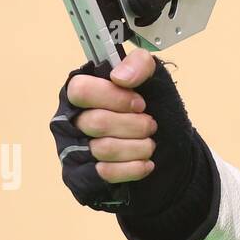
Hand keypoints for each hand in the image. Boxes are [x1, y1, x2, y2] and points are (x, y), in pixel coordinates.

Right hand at [50, 49, 192, 210]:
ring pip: (103, 149)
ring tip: (149, 143)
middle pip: (96, 122)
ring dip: (138, 146)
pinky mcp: (80, 175)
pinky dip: (133, 168)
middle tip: (151, 125)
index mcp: (82, 91)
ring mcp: (72, 149)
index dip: (114, 97)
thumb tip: (120, 76)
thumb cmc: (153, 108)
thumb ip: (139, 64)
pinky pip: (103, 173)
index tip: (140, 103)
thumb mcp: (154, 78)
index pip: (81, 90)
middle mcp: (70, 119)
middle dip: (134, 124)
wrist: (169, 147)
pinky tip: (145, 162)